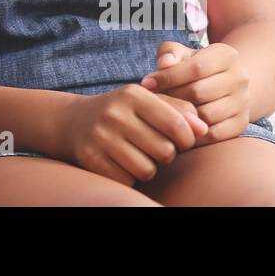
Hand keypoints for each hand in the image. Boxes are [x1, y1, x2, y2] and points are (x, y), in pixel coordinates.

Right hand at [49, 83, 208, 185]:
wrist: (71, 122)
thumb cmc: (121, 112)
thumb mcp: (147, 102)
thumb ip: (179, 111)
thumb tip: (203, 130)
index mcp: (133, 94)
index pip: (176, 123)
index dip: (187, 139)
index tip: (181, 140)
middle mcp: (114, 113)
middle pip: (165, 151)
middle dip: (166, 155)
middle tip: (153, 147)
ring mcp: (100, 136)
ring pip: (147, 170)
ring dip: (147, 168)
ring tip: (136, 155)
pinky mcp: (90, 158)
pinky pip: (127, 180)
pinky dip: (128, 176)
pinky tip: (119, 162)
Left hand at [140, 40, 250, 144]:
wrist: (227, 84)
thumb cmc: (196, 67)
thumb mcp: (184, 54)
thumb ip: (170, 53)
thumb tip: (163, 64)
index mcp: (226, 55)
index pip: (196, 67)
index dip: (168, 76)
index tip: (146, 83)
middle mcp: (240, 78)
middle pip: (199, 92)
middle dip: (171, 97)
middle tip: (152, 101)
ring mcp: (243, 103)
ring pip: (206, 115)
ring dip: (181, 117)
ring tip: (163, 114)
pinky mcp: (240, 124)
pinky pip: (214, 134)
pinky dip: (193, 133)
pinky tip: (177, 127)